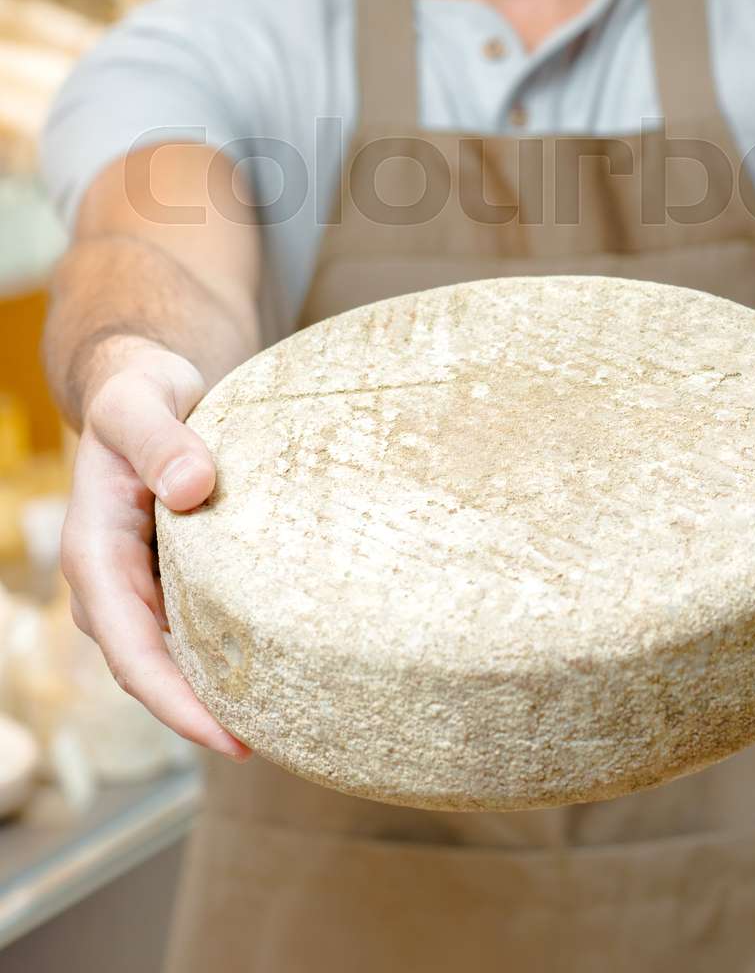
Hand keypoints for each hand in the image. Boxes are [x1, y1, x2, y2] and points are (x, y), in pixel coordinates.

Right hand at [59, 337, 251, 759]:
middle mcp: (110, 582)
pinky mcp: (166, 575)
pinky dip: (226, 653)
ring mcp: (137, 583)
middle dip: (203, 716)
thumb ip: (161, 441)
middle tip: (279, 743)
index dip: (176, 702)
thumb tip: (192, 489)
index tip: (229, 737)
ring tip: (287, 722)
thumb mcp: (142, 403)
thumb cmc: (140, 391)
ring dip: (215, 691)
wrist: (141, 384)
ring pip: (172, 656)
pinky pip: (193, 628)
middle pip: (152, 670)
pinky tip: (277, 666)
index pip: (132, 650)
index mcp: (94, 554)